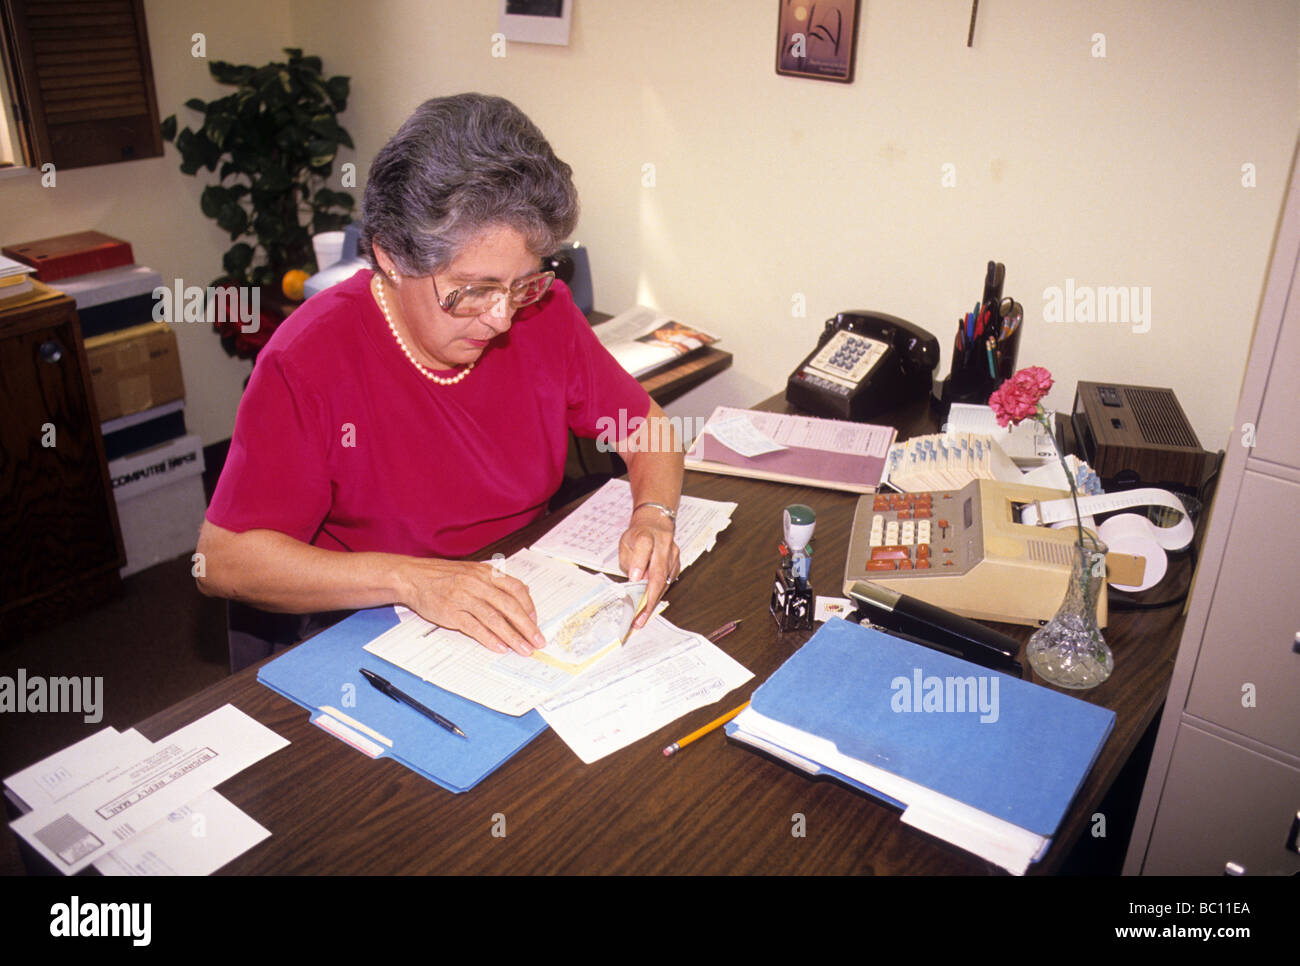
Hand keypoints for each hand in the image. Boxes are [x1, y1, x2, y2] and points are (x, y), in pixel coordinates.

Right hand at [399, 558, 545, 655]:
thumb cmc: (445, 576)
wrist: (414, 577)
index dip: (529, 606)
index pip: (516, 589)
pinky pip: (475, 627)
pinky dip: (489, 639)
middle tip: (538, 641)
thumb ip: (497, 581)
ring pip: (494, 619)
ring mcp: (464, 598)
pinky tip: (500, 648)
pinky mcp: (451, 612)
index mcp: (486, 573)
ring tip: (523, 649)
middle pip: (509, 606)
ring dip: (512, 636)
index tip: (535, 622)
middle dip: (527, 626)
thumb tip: (523, 590)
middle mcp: (478, 584)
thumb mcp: (474, 571)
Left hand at [618, 508, 680, 628]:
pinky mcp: (677, 563)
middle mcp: (663, 544)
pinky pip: (669, 582)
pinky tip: (650, 607)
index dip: (638, 564)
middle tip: (639, 616)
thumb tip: (635, 581)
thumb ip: (629, 561)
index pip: (643, 548)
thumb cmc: (638, 535)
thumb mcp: (625, 542)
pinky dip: (659, 595)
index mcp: (646, 536)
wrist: (656, 523)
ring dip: (653, 601)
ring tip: (642, 618)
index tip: (634, 580)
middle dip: (648, 597)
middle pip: (658, 572)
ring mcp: (673, 554)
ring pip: (665, 581)